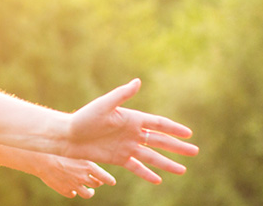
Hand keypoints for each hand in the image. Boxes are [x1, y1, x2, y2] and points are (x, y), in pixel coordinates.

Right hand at [36, 155, 115, 198]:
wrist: (42, 159)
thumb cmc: (58, 151)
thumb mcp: (75, 151)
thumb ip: (84, 157)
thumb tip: (90, 156)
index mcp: (89, 166)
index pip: (105, 178)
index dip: (109, 180)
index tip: (111, 182)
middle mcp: (84, 177)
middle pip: (96, 184)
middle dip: (97, 183)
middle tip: (96, 182)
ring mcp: (75, 185)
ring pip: (87, 194)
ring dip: (89, 192)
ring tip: (89, 191)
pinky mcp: (65, 191)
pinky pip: (72, 194)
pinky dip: (73, 192)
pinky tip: (71, 188)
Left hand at [64, 79, 199, 183]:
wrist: (67, 136)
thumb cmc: (84, 118)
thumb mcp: (104, 105)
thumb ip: (121, 95)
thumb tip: (138, 81)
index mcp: (131, 118)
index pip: (158, 124)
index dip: (173, 128)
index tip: (189, 133)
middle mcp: (131, 133)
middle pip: (159, 141)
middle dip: (177, 147)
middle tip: (195, 151)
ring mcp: (125, 146)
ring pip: (151, 156)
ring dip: (167, 163)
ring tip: (182, 170)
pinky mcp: (117, 158)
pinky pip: (136, 167)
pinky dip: (147, 173)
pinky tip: (159, 180)